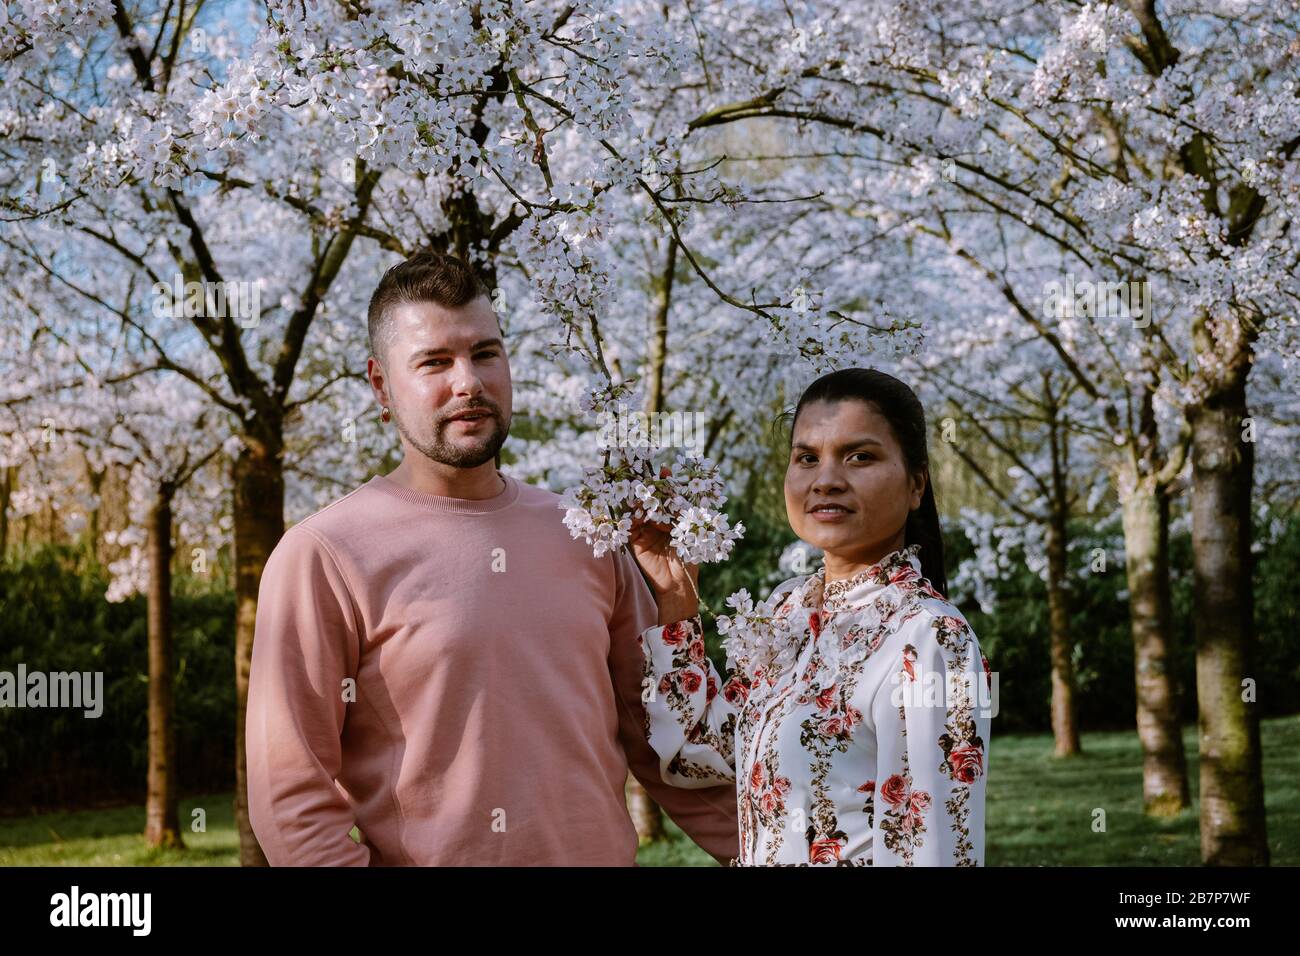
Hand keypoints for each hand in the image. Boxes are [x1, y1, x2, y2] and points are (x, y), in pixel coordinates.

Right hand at [628, 468, 699, 623]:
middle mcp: (657, 522)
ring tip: (640, 492)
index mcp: (672, 517)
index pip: (666, 496)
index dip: (665, 483)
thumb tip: (677, 489)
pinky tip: (634, 510)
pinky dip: (630, 517)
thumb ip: (680, 509)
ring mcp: (645, 531)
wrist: (680, 581)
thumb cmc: (689, 555)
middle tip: (647, 476)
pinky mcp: (635, 542)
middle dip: (649, 488)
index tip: (665, 470)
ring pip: (638, 511)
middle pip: (650, 500)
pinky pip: (629, 526)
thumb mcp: (688, 528)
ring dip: (638, 501)